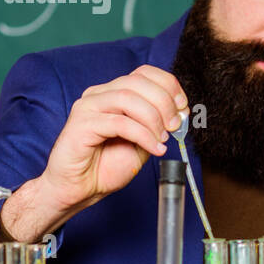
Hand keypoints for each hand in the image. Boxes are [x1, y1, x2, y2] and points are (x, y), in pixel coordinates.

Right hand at [37, 65, 187, 217]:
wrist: (79, 189)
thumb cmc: (106, 166)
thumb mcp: (143, 142)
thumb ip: (158, 125)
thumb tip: (181, 113)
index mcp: (114, 93)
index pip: (143, 73)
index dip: (168, 85)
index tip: (183, 107)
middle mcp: (99, 95)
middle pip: (137, 82)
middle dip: (164, 102)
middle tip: (175, 126)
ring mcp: (88, 107)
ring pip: (127, 98)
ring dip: (153, 118)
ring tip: (163, 139)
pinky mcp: (81, 125)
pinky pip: (119, 123)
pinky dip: (143, 135)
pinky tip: (154, 148)